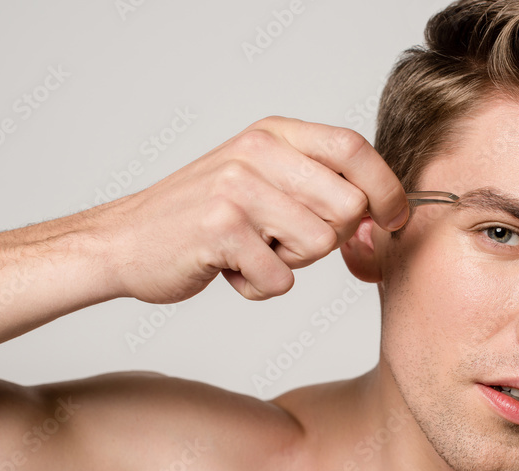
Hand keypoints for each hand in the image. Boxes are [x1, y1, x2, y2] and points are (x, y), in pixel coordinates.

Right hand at [99, 116, 408, 302]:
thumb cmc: (201, 218)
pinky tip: (228, 270)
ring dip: (290, 264)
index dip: (387, 188)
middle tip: (286, 242)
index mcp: (273, 134)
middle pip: (348, 206)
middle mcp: (257, 153)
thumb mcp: (262, 180)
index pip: (354, 148)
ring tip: (251, 251)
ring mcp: (237, 188)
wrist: (123, 242)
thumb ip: (319, 189)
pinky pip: (280, 279)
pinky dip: (259, 287)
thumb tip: (386, 219)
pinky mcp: (220, 229)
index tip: (395, 219)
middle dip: (330, 239)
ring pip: (319, 244)